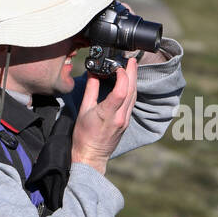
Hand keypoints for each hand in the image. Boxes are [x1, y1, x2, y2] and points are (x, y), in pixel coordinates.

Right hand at [72, 56, 137, 174]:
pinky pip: (132, 102)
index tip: (117, 66)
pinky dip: (131, 90)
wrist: (90, 156)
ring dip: (134, 80)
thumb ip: (91, 90)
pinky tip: (129, 84)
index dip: (122, 75)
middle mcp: (120, 117)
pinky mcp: (126, 122)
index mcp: (108, 113)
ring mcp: (125, 120)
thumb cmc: (83, 137)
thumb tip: (94, 73)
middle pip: (132, 90)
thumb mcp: (83, 111)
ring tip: (132, 67)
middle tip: (132, 59)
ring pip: (134, 96)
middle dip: (133, 73)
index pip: (121, 90)